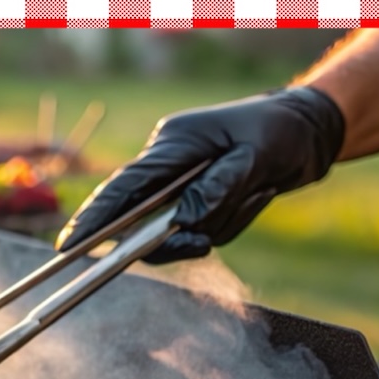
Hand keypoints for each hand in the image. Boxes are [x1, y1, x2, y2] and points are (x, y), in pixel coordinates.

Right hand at [55, 86, 344, 263]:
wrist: (309, 132)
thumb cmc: (280, 133)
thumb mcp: (255, 157)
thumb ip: (218, 188)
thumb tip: (184, 222)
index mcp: (172, 145)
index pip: (123, 187)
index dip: (94, 218)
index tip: (69, 246)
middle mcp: (169, 165)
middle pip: (145, 216)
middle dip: (166, 235)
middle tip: (195, 245)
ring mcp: (183, 185)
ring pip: (181, 230)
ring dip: (219, 223)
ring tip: (257, 191)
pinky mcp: (199, 200)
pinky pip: (205, 231)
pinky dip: (231, 223)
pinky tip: (259, 193)